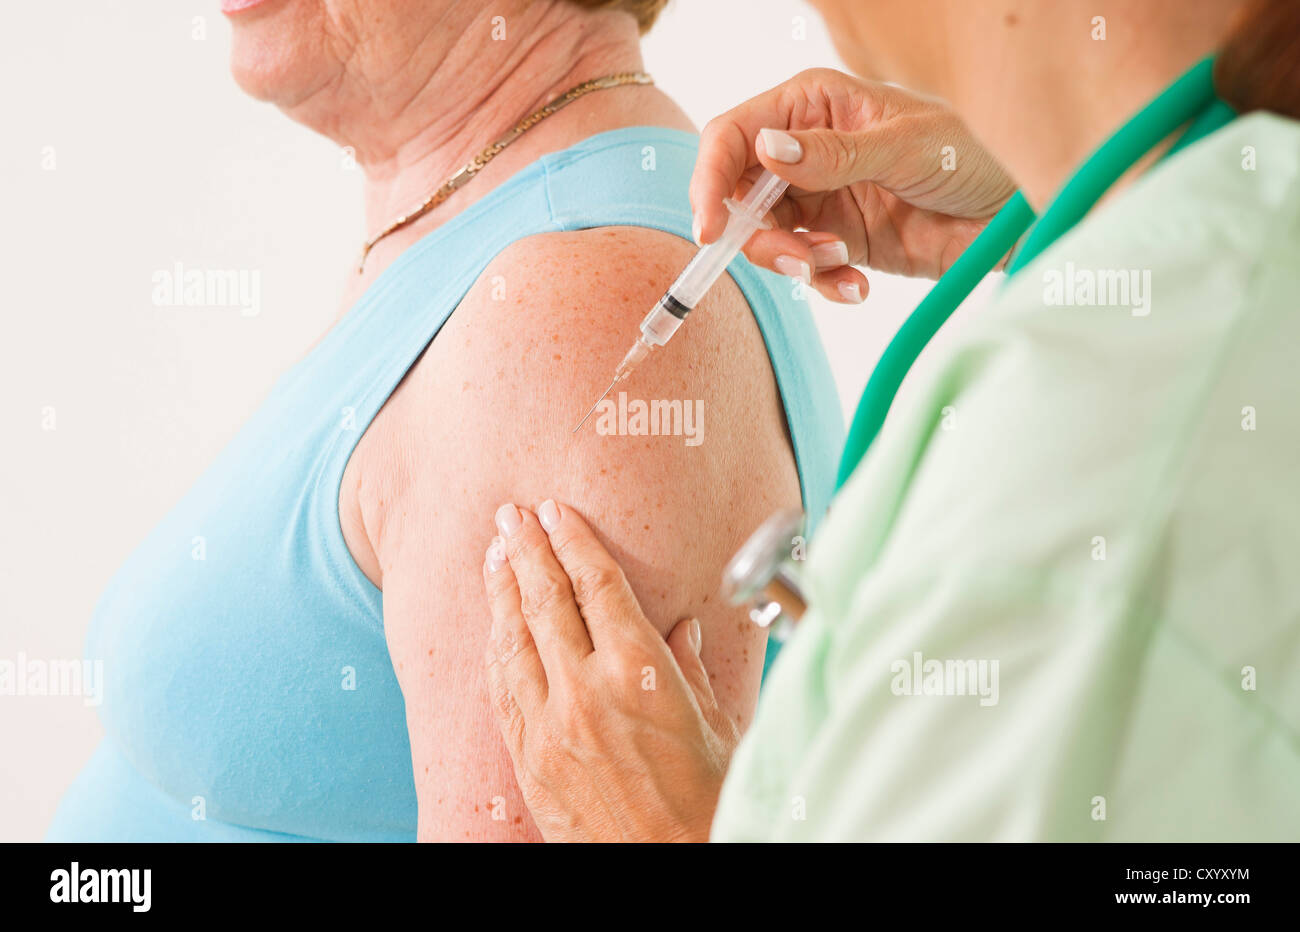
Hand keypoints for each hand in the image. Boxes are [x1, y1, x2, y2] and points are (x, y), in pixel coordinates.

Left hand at [481, 500, 738, 842]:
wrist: (670, 865)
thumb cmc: (707, 801)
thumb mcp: (715, 724)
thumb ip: (687, 668)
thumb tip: (680, 628)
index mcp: (638, 671)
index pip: (596, 585)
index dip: (572, 540)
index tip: (555, 511)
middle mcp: (586, 690)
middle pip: (545, 600)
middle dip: (524, 550)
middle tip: (510, 515)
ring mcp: (551, 726)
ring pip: (514, 641)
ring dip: (501, 592)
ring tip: (494, 555)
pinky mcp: (530, 760)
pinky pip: (504, 691)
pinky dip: (497, 651)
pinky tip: (495, 627)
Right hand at [690, 67, 1016, 302]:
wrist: (1015, 215)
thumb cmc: (972, 155)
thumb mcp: (903, 147)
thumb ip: (833, 155)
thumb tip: (767, 150)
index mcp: (812, 105)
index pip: (733, 135)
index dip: (710, 179)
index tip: (711, 228)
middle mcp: (806, 149)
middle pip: (738, 195)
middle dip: (757, 235)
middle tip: (796, 261)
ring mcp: (820, 198)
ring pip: (766, 238)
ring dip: (792, 262)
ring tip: (837, 266)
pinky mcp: (837, 240)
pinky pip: (804, 269)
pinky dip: (822, 284)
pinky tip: (857, 286)